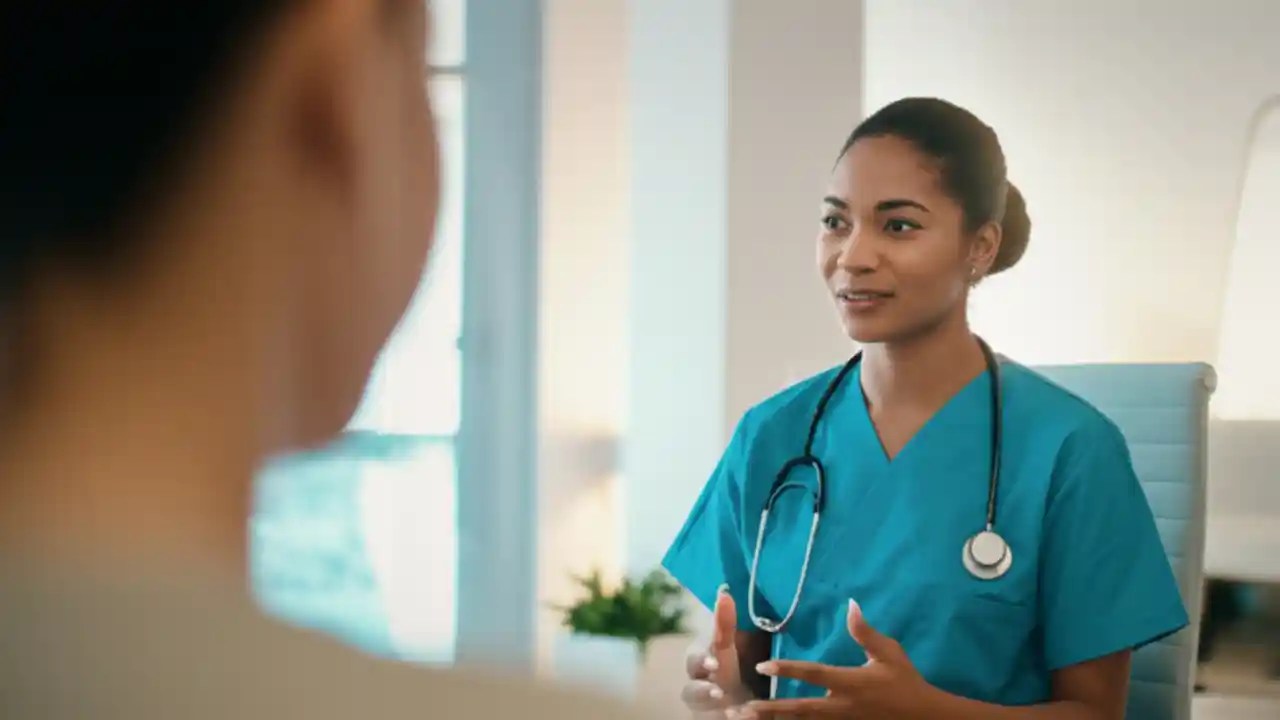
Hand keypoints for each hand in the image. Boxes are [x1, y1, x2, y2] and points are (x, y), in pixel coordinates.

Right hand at [682, 585, 753, 716]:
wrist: (746, 694)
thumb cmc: (739, 663)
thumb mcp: (736, 643)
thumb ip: (726, 622)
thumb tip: (724, 592)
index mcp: (704, 661)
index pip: (696, 658)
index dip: (702, 660)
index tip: (714, 662)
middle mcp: (698, 685)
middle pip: (690, 690)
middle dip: (701, 692)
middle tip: (718, 693)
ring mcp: (702, 708)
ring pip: (698, 712)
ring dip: (712, 713)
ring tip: (731, 713)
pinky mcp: (706, 719)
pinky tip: (740, 718)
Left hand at [739, 599, 934, 719]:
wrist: (925, 718)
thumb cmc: (906, 682)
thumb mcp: (889, 654)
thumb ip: (865, 632)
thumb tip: (851, 604)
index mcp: (850, 683)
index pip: (813, 674)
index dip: (787, 669)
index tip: (763, 666)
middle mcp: (842, 707)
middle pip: (801, 710)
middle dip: (772, 710)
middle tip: (744, 709)